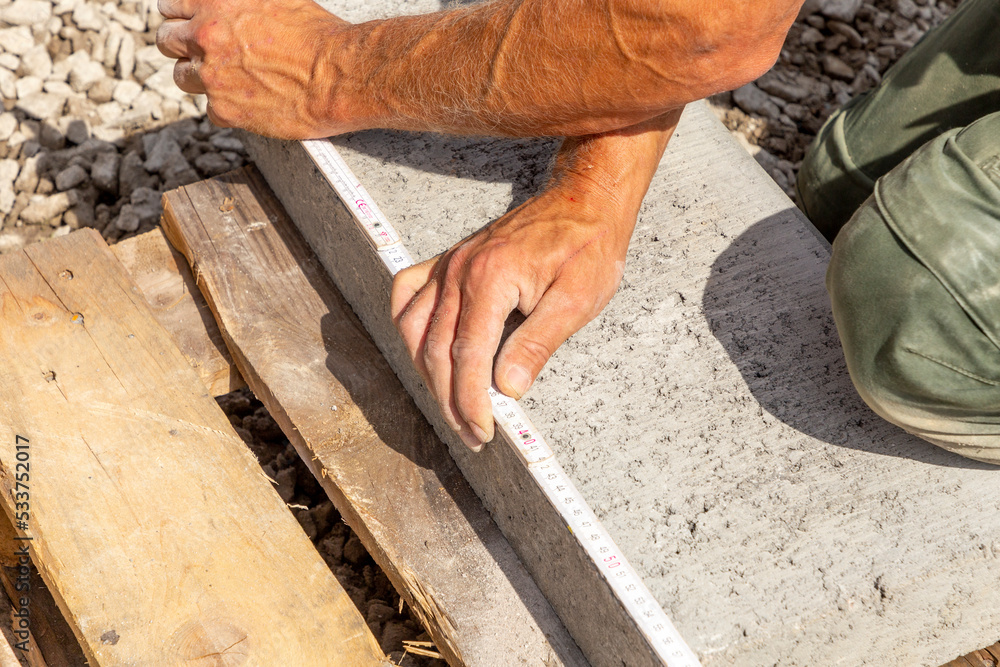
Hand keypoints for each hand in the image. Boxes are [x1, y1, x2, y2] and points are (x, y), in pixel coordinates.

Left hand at [155, 0, 357, 137]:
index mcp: (216, 3)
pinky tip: (251, 102)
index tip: (189, 26)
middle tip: (205, 54)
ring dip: (200, 77)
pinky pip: (211, 110)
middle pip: (168, 41)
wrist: (341, 75)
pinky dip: (227, 108)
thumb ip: (241, 3)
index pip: (171, 7)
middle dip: (184, 46)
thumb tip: (234, 7)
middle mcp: (207, 36)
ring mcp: (213, 76)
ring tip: (228, 80)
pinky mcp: (226, 110)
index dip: (181, 18)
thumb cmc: (320, 35)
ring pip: (183, 77)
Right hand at [391, 111, 681, 449]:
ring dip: (427, 373)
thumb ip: (538, 344)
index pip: (467, 355)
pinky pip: (407, 294)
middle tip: (472, 434)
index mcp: (491, 277)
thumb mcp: (577, 299)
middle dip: (450, 399)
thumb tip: (507, 388)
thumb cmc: (587, 245)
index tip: (483, 431)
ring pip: (415, 328)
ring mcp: (449, 262)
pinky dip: (409, 327)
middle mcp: (459, 268)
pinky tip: (421, 349)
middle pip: (436, 348)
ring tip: (451, 405)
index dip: (471, 400)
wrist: (584, 198)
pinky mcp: (449, 260)